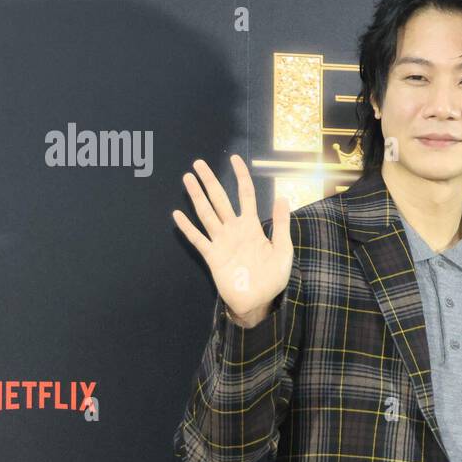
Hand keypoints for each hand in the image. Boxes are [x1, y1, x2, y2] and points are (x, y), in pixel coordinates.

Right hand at [172, 154, 291, 324]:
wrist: (259, 301)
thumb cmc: (272, 277)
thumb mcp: (283, 250)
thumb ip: (281, 224)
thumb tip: (283, 197)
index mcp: (252, 226)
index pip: (246, 195)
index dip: (241, 176)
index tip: (235, 159)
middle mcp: (234, 229)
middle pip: (220, 199)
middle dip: (210, 181)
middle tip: (198, 163)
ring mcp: (222, 241)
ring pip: (206, 214)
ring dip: (197, 196)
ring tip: (187, 178)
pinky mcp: (212, 256)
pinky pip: (198, 239)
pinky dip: (188, 227)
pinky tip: (178, 214)